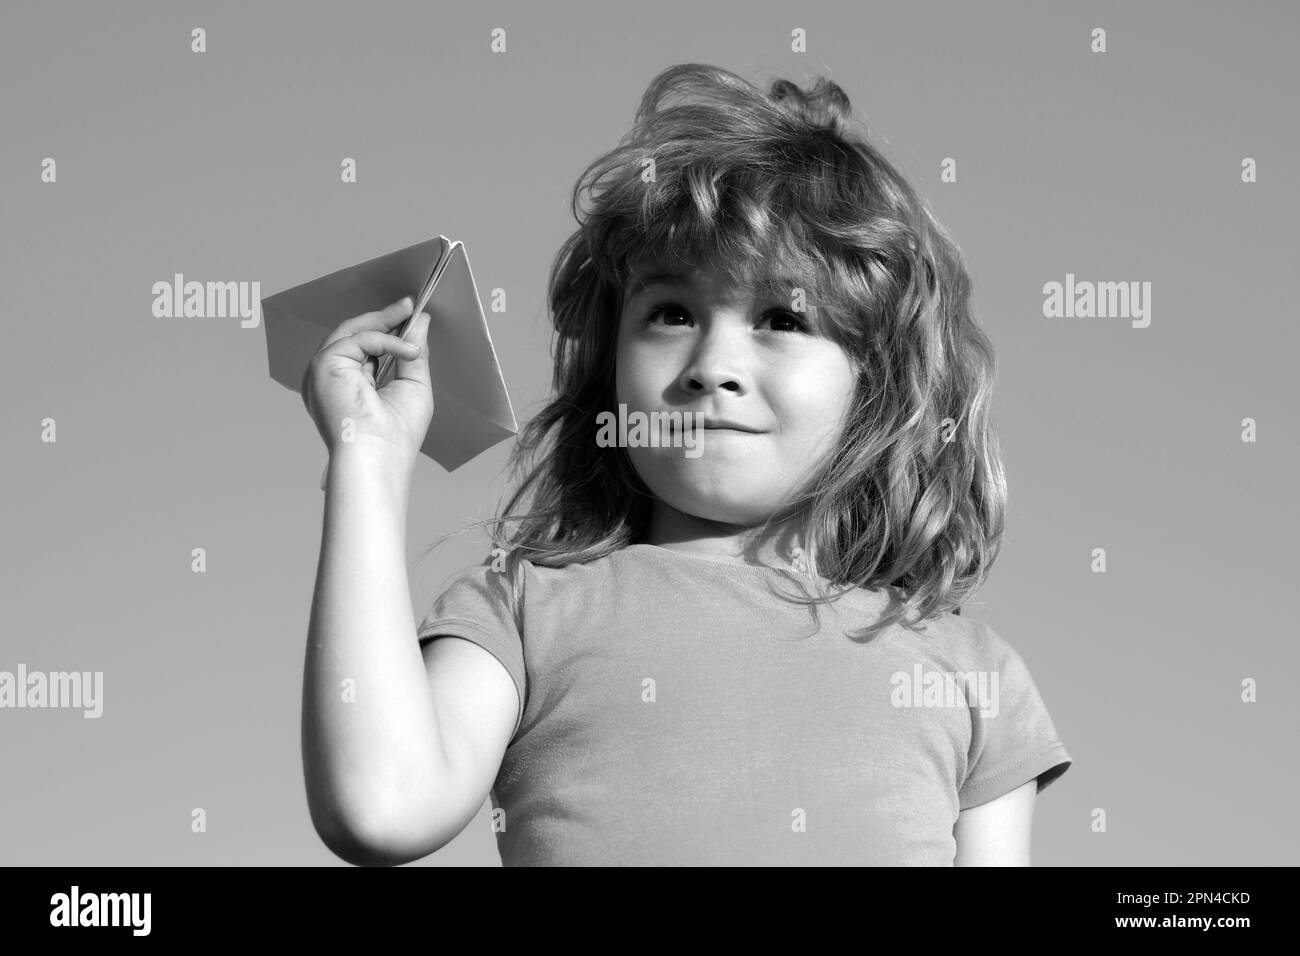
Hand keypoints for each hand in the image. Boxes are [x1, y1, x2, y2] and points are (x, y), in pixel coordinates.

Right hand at [300, 297, 433, 461]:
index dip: (384, 328)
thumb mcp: (412, 385)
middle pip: (352, 334)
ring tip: (410, 312)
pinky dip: (387, 340)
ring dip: (384, 321)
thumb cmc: (395, 435)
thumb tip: (420, 321)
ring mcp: (322, 371)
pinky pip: (359, 339)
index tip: (409, 313)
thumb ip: (412, 352)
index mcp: (345, 385)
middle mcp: (329, 377)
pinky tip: (409, 350)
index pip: (361, 348)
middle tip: (410, 304)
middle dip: (383, 317)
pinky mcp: (324, 365)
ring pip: (351, 331)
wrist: (379, 456)